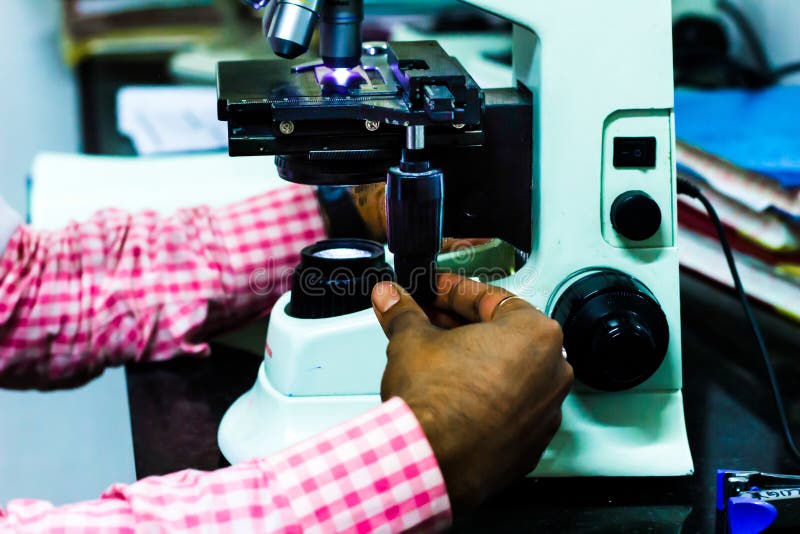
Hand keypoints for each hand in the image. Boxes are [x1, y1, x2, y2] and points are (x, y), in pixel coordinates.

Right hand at [371, 274, 572, 511]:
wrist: (430, 463)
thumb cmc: (435, 406)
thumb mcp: (412, 341)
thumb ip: (404, 313)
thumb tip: (392, 298)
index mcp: (535, 335)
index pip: (491, 299)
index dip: (453, 292)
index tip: (434, 292)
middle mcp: (551, 373)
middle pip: (502, 336)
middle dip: (461, 327)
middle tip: (429, 321)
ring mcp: (545, 413)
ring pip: (508, 373)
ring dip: (473, 363)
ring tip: (436, 359)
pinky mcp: (530, 445)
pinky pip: (509, 410)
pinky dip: (484, 399)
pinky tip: (452, 397)